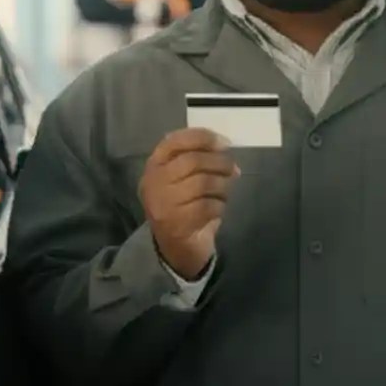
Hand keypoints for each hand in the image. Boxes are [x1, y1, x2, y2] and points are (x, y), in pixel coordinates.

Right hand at [139, 128, 239, 280]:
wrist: (175, 248)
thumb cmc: (182, 205)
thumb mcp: (182, 178)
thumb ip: (197, 159)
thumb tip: (224, 149)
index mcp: (154, 165)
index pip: (175, 141)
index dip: (203, 138)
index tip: (224, 143)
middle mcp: (153, 182)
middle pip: (193, 161)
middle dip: (219, 162)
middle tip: (232, 168)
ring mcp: (162, 204)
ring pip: (203, 183)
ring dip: (222, 185)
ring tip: (225, 190)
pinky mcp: (176, 224)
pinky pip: (208, 206)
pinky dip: (219, 205)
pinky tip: (218, 208)